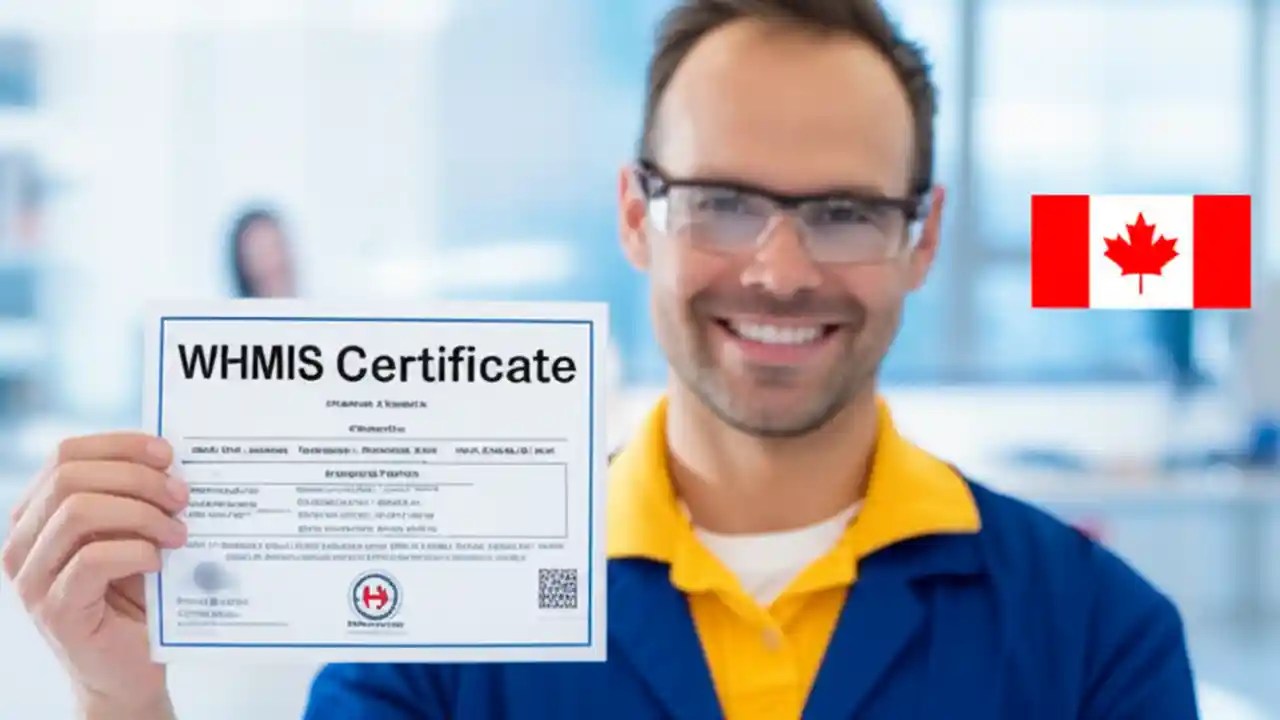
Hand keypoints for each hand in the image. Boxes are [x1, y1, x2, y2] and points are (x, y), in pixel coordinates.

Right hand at [2, 433, 187, 718]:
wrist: (131, 666)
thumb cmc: (137, 593)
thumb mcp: (136, 533)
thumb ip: (139, 496)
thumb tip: (172, 459)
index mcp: (40, 513)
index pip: (66, 455)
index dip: (120, 445)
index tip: (168, 455)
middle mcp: (24, 542)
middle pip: (70, 477)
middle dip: (137, 479)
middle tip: (182, 498)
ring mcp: (32, 577)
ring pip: (77, 512)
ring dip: (141, 514)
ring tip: (177, 533)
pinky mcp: (55, 610)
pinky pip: (91, 560)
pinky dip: (134, 552)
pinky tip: (159, 562)